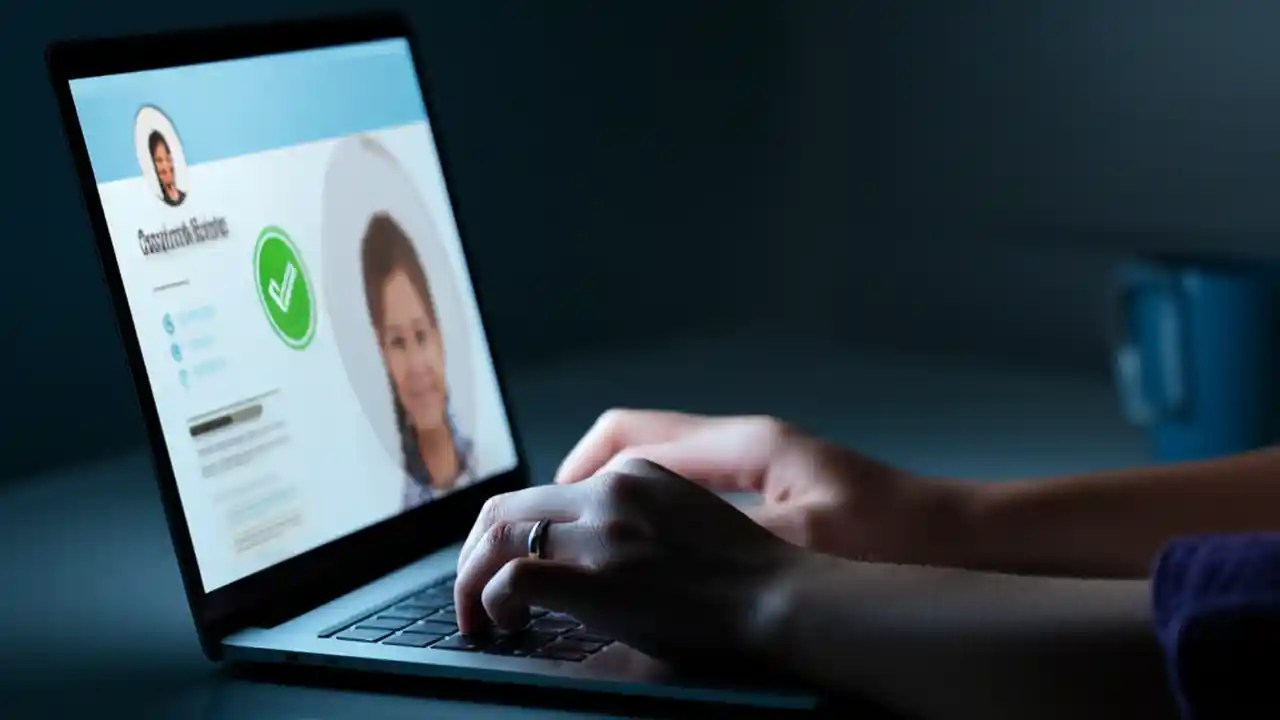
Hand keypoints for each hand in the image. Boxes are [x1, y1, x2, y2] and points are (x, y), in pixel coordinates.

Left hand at [453, 457, 804, 662]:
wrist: (778, 598)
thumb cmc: (744, 576)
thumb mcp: (686, 520)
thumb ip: (638, 521)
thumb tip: (589, 554)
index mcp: (633, 475)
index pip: (544, 494)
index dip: (509, 532)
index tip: (502, 565)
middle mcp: (611, 492)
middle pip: (505, 507)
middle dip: (472, 554)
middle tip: (469, 594)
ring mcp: (602, 533)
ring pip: (498, 537)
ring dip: (472, 580)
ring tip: (475, 617)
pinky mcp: (597, 578)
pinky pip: (515, 578)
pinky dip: (493, 600)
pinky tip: (506, 622)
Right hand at [554, 409, 981, 566]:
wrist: (962, 538)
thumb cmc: (895, 536)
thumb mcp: (806, 541)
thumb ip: (725, 540)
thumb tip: (646, 548)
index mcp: (743, 443)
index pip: (630, 436)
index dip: (577, 471)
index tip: (545, 513)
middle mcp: (742, 442)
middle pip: (635, 441)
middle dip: (583, 476)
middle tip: (549, 528)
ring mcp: (756, 463)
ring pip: (659, 464)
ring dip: (614, 493)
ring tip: (582, 542)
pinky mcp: (771, 488)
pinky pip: (688, 488)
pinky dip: (651, 510)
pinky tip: (646, 552)